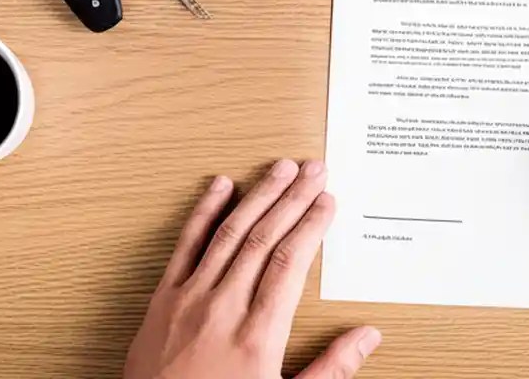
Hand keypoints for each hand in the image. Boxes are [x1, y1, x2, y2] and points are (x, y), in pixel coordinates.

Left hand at [124, 160, 380, 377]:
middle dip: (293, 198)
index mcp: (257, 337)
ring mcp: (189, 301)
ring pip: (229, 234)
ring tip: (279, 169)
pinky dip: (203, 213)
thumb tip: (367, 337)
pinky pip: (185, 247)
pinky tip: (219, 188)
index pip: (291, 262)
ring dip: (258, 196)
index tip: (327, 201)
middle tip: (313, 170)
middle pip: (264, 238)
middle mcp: (223, 310)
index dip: (312, 225)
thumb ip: (330, 370)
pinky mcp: (161, 303)